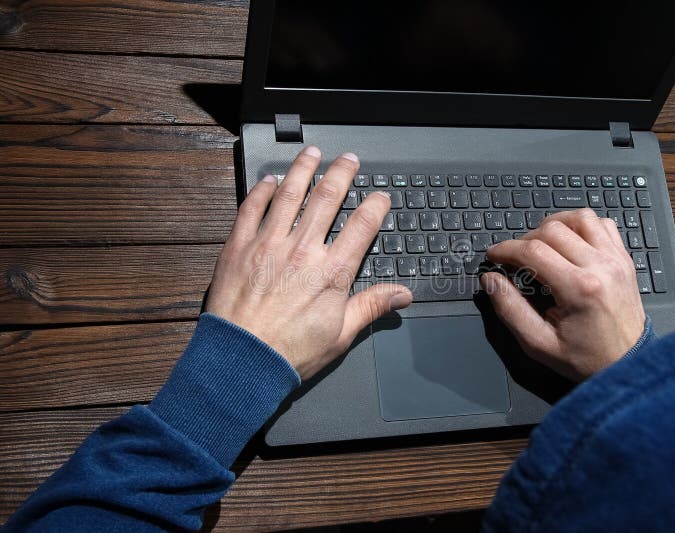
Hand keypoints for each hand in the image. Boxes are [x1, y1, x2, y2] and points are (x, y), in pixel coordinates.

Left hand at [206, 146, 412, 379]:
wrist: (241, 361)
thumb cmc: (290, 352)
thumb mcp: (342, 334)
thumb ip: (372, 307)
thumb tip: (403, 295)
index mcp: (332, 272)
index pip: (362, 225)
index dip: (376, 205)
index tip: (381, 196)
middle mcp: (303, 250)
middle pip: (328, 198)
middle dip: (342, 173)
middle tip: (348, 159)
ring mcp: (269, 244)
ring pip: (290, 194)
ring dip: (303, 169)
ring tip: (312, 153)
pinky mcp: (240, 247)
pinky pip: (251, 208)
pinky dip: (262, 190)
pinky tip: (270, 180)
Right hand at [480, 209, 645, 380]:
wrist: (629, 364)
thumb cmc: (586, 358)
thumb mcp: (538, 343)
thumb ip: (510, 309)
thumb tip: (491, 280)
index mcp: (579, 289)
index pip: (533, 251)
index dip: (505, 249)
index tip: (494, 256)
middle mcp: (600, 267)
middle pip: (552, 229)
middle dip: (525, 239)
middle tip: (515, 258)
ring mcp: (616, 260)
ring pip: (579, 218)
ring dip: (554, 225)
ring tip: (540, 243)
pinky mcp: (624, 259)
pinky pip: (602, 224)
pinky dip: (581, 226)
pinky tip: (569, 242)